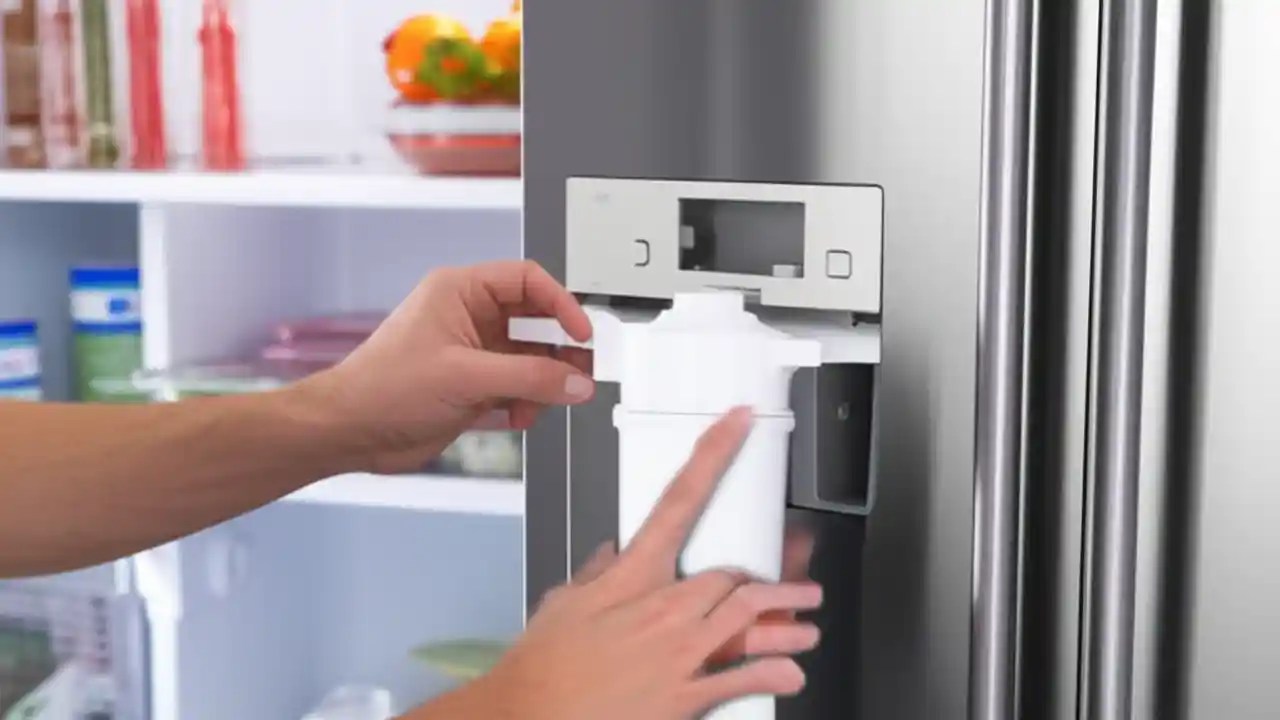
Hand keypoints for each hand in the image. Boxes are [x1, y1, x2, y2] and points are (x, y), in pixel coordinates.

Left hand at [300, 260, 594, 472]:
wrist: (351, 431)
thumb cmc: (381, 388)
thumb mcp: (465, 377)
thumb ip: (529, 378)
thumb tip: (575, 381)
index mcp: (460, 291)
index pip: (528, 281)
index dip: (561, 303)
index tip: (582, 332)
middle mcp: (469, 316)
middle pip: (536, 320)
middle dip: (559, 349)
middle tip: (577, 371)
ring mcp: (473, 351)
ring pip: (532, 357)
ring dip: (543, 381)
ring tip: (542, 401)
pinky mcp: (474, 384)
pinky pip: (520, 385)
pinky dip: (528, 401)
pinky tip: (519, 416)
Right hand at [419, 409, 822, 719]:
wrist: (529, 714)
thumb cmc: (542, 666)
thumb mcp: (562, 603)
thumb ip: (595, 573)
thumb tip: (612, 554)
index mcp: (632, 576)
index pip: (679, 499)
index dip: (714, 454)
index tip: (738, 425)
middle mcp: (663, 607)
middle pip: (732, 573)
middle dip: (767, 580)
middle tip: (797, 582)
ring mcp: (679, 651)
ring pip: (751, 618)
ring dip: (788, 618)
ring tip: (808, 625)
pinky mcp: (685, 696)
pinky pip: (743, 677)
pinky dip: (775, 672)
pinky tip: (790, 672)